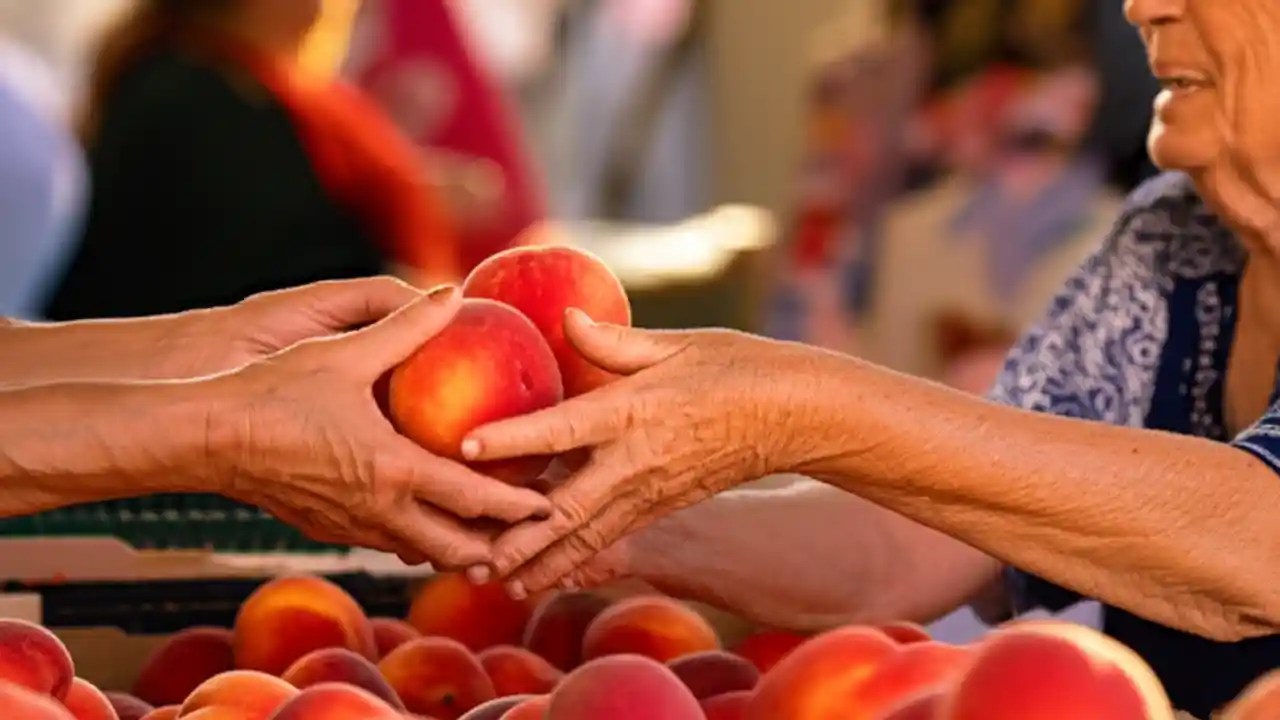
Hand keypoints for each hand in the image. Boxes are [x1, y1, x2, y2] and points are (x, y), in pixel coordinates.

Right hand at [206, 286, 550, 566]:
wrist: (201, 438)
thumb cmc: (272, 394)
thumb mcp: (345, 354)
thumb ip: (406, 326)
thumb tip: (453, 291)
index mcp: (393, 471)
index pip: (473, 500)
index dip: (517, 507)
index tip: (551, 509)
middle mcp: (378, 511)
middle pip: (456, 547)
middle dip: (498, 548)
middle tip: (532, 538)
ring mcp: (350, 527)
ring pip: (420, 552)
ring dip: (458, 550)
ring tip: (491, 541)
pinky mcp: (327, 529)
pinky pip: (386, 543)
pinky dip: (417, 542)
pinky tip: (424, 526)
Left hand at [460, 310, 808, 595]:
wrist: (793, 416)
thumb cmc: (736, 368)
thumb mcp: (678, 344)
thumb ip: (614, 341)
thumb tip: (566, 318)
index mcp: (633, 412)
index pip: (562, 429)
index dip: (513, 438)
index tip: (465, 447)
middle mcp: (635, 462)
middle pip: (566, 508)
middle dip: (518, 537)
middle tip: (471, 557)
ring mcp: (648, 492)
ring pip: (586, 537)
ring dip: (539, 562)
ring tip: (496, 582)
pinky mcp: (658, 507)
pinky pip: (608, 539)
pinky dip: (573, 560)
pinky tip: (543, 574)